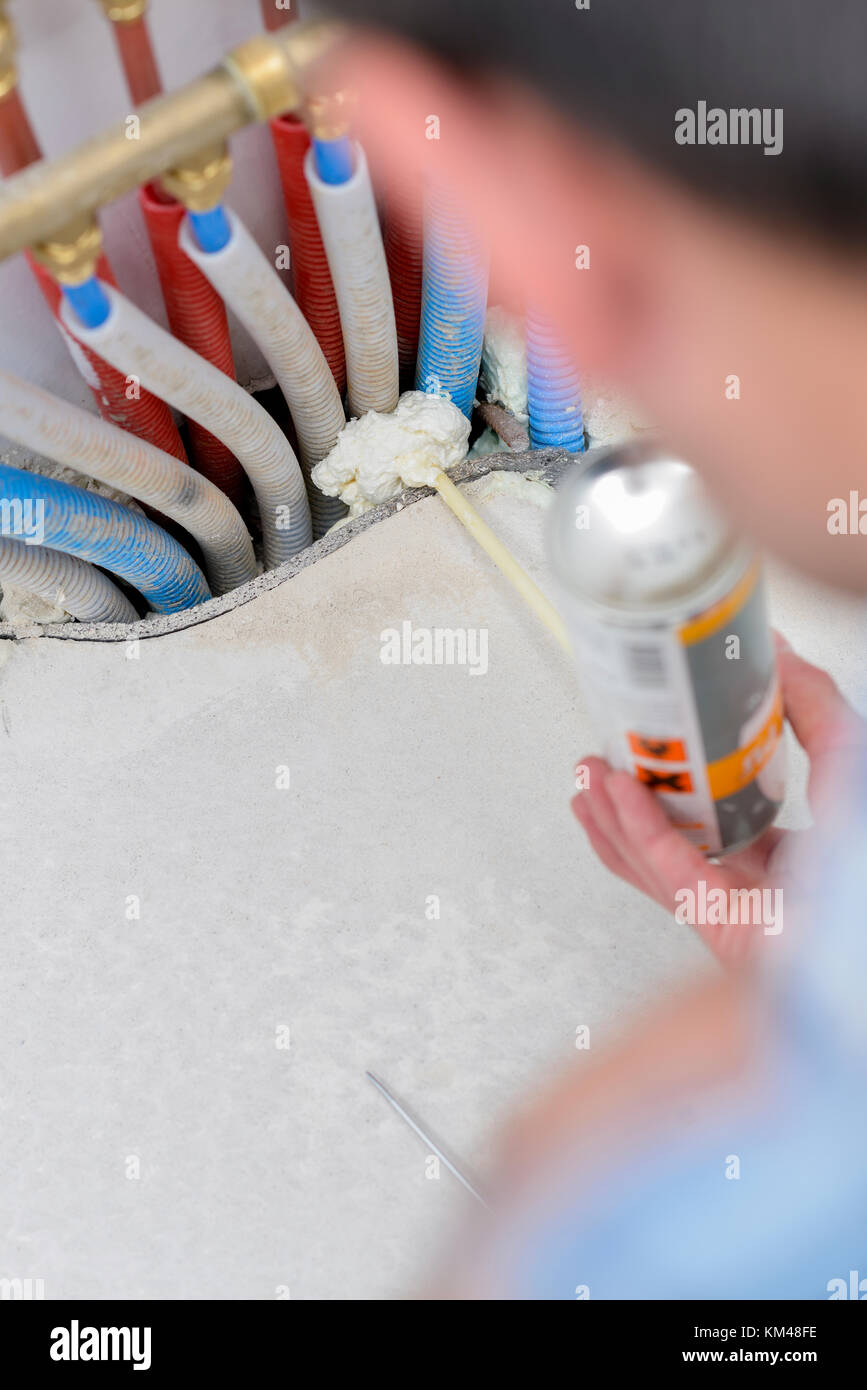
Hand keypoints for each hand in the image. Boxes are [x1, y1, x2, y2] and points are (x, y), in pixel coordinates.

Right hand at [571, 635, 864, 963]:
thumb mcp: (850, 756)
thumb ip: (816, 705)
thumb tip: (779, 653)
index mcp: (799, 862)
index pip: (727, 825)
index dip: (680, 790)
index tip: (652, 755)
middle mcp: (767, 892)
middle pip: (677, 850)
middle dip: (624, 809)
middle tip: (599, 767)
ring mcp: (744, 916)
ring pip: (660, 867)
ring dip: (614, 820)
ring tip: (587, 778)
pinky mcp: (727, 932)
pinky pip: (671, 876)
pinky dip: (636, 831)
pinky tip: (614, 794)